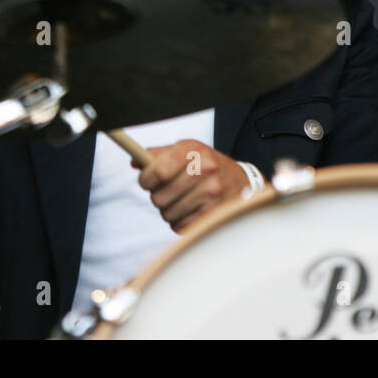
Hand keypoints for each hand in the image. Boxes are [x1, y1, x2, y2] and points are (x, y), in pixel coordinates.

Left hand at [132, 139, 249, 232]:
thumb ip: (159, 155)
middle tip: (168, 191)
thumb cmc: (208, 166)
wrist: (242, 183)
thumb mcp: (187, 151)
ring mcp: (211, 194)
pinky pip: (179, 226)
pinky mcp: (213, 215)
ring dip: (169, 211)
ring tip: (183, 200)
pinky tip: (192, 210)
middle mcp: (205, 170)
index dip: (146, 179)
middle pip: (159, 197)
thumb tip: (135, 161)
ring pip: (167, 214)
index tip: (147, 181)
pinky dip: (180, 222)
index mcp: (194, 151)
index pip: (158, 170)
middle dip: (158, 196)